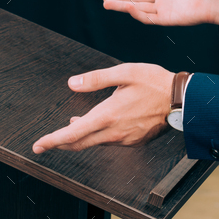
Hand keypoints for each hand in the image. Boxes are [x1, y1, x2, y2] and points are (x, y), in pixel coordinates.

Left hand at [31, 62, 173, 152]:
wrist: (181, 100)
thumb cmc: (155, 83)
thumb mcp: (124, 72)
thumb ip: (96, 79)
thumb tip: (72, 83)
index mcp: (108, 115)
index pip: (73, 134)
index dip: (53, 141)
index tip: (38, 146)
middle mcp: (114, 132)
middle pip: (79, 144)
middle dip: (60, 143)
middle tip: (46, 143)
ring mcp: (125, 139)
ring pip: (95, 143)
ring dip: (80, 137)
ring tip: (72, 126)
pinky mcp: (134, 141)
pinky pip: (109, 141)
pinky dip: (97, 136)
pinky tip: (98, 125)